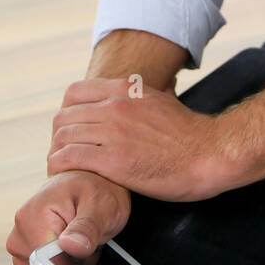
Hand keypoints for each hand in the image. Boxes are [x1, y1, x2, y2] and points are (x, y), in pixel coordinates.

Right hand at [6, 170, 130, 264]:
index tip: (88, 252)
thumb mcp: (102, 204)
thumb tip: (69, 246)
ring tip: (79, 240)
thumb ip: (87, 227)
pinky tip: (69, 247)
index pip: (47, 263)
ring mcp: (18, 241)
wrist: (88, 179)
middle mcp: (20, 229)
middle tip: (87, 240)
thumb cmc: (96, 189)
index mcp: (34, 214)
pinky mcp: (23, 250)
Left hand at [47, 77, 232, 201]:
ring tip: (59, 167)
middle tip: (62, 152)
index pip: (74, 92)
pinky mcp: (113, 160)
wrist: (208, 154)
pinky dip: (61, 166)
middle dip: (59, 136)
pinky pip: (71, 158)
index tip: (70, 128)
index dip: (66, 111)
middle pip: (65, 116)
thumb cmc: (188, 134)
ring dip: (56, 153)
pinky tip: (64, 175)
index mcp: (125, 90)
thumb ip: (141, 96)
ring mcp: (113, 132)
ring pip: (64, 136)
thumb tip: (142, 89)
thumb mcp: (162, 100)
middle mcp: (115, 106)